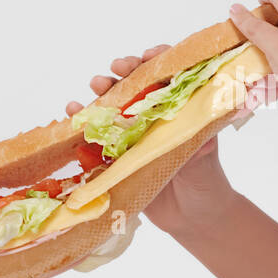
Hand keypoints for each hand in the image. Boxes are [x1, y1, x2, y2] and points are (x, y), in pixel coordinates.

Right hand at [66, 45, 247, 238]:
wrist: (192, 220)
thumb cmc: (207, 186)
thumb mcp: (206, 165)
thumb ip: (200, 151)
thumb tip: (200, 137)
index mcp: (181, 111)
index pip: (171, 76)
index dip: (160, 61)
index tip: (148, 57)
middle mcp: (155, 118)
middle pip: (137, 87)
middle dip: (124, 74)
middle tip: (115, 70)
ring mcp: (134, 137)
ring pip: (113, 110)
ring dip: (99, 98)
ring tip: (89, 92)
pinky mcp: (117, 158)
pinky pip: (96, 141)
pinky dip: (81, 128)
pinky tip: (71, 118)